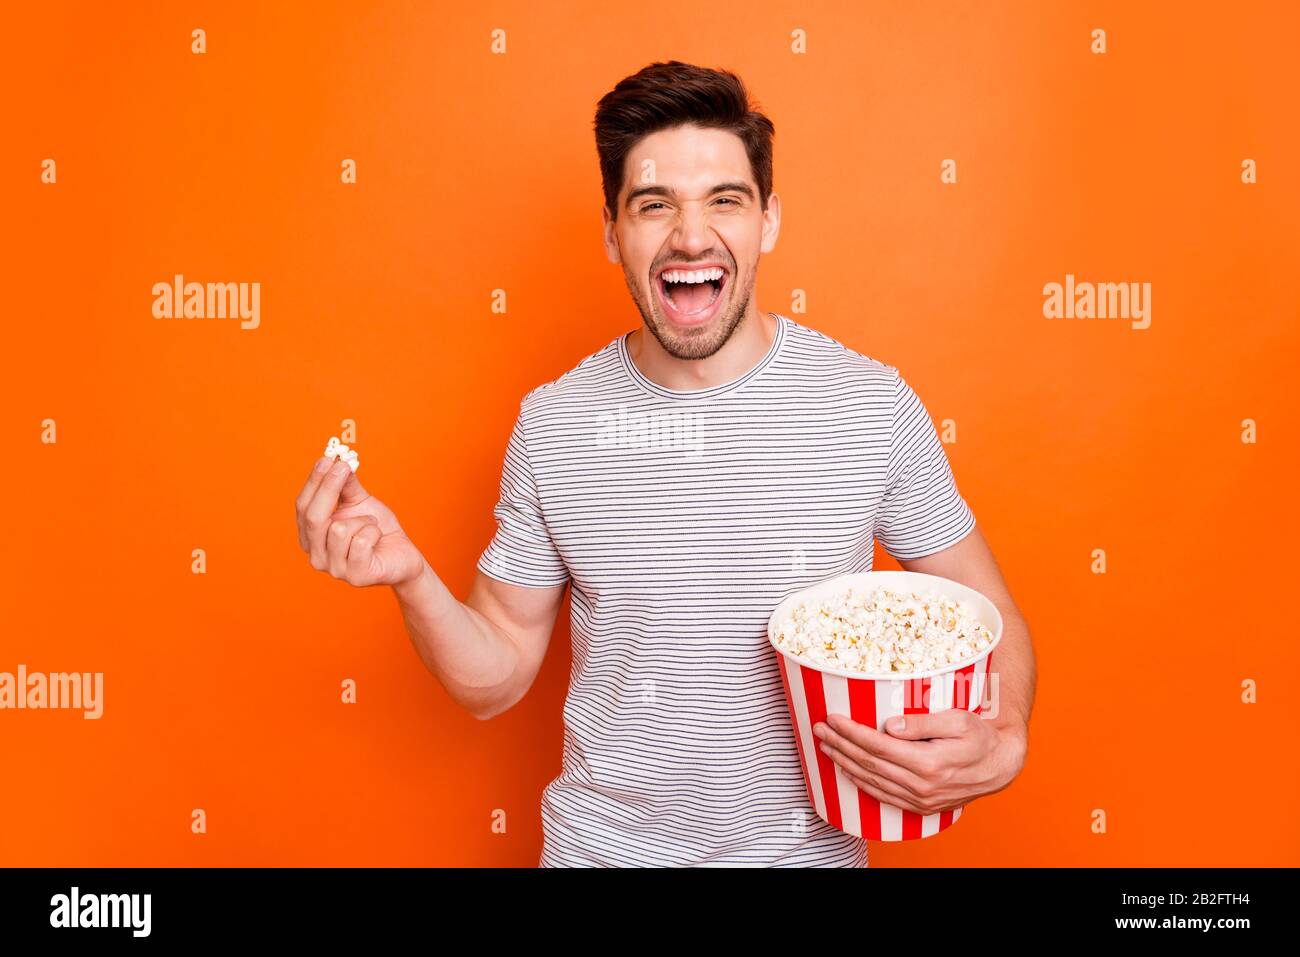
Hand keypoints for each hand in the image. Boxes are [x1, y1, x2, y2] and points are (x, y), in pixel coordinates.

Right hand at [294, 455, 425, 587]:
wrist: (403, 555)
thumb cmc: (377, 530)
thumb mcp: (360, 503)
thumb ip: (346, 485)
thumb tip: (337, 460)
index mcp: (311, 537)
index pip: (302, 506)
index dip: (314, 482)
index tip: (327, 458)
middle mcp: (316, 556)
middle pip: (313, 517)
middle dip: (329, 488)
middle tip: (345, 466)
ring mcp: (335, 569)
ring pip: (339, 529)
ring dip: (363, 520)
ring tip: (371, 525)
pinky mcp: (356, 576)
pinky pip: (361, 542)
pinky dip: (373, 532)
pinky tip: (378, 538)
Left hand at [812, 708, 1027, 816]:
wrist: (1000, 766)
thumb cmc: (979, 736)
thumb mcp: (957, 720)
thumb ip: (922, 723)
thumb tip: (890, 726)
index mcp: (928, 763)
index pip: (877, 746)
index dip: (851, 732)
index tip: (832, 718)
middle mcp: (921, 785)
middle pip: (869, 763)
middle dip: (840, 744)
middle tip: (819, 729)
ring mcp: (920, 799)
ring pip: (872, 780)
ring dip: (845, 763)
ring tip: (826, 746)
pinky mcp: (921, 806)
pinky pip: (884, 795)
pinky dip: (862, 783)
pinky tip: (848, 770)